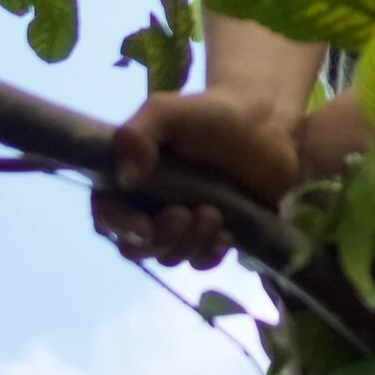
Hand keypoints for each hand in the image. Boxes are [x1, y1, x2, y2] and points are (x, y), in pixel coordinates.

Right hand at [93, 89, 299, 268]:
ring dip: (189, 243)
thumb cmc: (213, 116)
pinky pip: (199, 263)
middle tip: (185, 214)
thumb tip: (126, 177)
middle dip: (159, 239)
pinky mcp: (210, 237)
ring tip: (215, 213)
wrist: (267, 127)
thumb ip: (137, 134)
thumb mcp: (169, 112)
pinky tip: (227, 234)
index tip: (144, 226)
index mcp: (129, 178)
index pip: (107, 214)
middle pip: (134, 246)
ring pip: (168, 257)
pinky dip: (210, 254)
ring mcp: (180, 225)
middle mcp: (148, 206)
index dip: (119, 226)